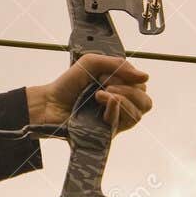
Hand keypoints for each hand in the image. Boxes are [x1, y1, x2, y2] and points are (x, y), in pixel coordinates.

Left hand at [27, 53, 152, 133]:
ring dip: (123, 98)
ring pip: (138, 114)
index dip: (130, 78)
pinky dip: (115, 108)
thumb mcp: (93, 63)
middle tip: (106, 84)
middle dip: (130, 89)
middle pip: (145, 102)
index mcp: (120, 89)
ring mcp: (115, 121)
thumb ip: (119, 65)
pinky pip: (123, 123)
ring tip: (100, 94)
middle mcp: (120, 106)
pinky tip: (100, 100)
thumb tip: (145, 77)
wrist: (50, 102)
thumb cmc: (69, 84)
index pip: (142, 87)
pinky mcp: (107, 133)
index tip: (106, 75)